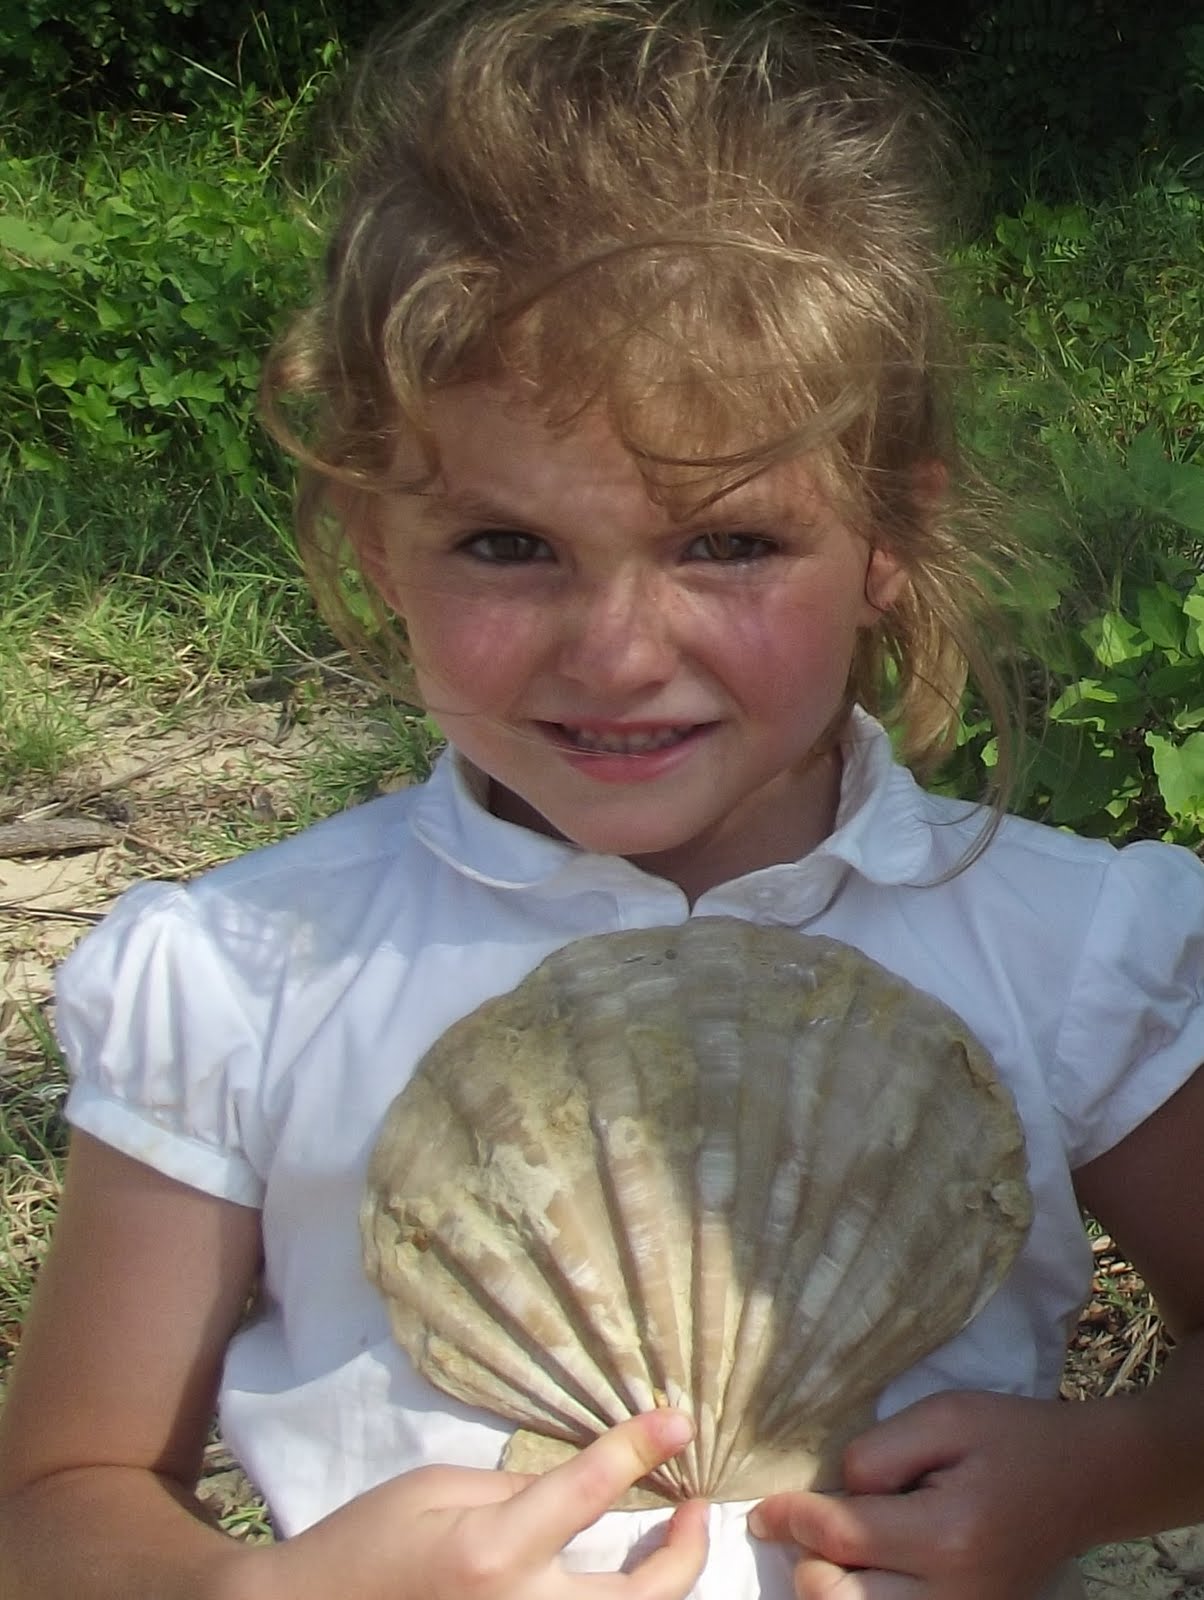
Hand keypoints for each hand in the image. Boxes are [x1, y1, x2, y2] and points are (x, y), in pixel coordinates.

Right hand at [223, 1410, 708, 1599]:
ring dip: (664, 1589)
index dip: (640, 1448)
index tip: (677, 1421)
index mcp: (494, 1552)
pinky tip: (629, 1584)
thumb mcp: (436, 1489)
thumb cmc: (367, 1543)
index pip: (590, 1489)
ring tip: (675, 1544)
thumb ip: (517, 1489)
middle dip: (684, 1553)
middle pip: (641, 1595)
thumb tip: (584, 1489)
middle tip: (696, 1509)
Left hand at [749, 1391, 1090, 1598]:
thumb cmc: (1010, 1437)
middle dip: (809, 1558)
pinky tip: (868, 1566)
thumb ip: (878, 1454)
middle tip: (812, 1523)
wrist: (1083, 1481)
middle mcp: (954, 1594)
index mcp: (947, 1534)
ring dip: (831, 1584)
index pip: (840, 1537)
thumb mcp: (943, 1417)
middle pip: (836, 1599)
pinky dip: (864, 1597)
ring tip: (840, 1544)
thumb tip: (832, 1493)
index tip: (761, 1509)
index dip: (789, 1517)